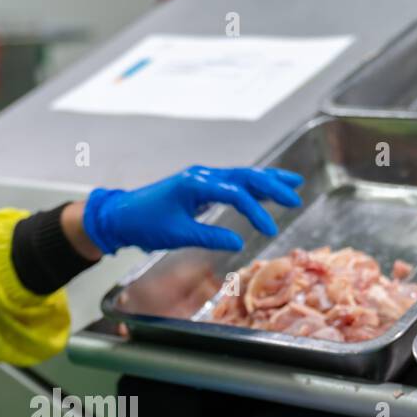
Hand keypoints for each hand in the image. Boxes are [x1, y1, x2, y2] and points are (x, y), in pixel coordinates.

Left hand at [81, 165, 302, 254]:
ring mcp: (201, 179)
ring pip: (240, 176)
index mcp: (196, 184)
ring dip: (266, 180)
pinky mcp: (199, 186)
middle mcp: (202, 176)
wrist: (122, 216)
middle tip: (295, 197)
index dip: (256, 211)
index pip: (236, 194)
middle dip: (272, 186)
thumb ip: (209, 236)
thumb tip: (237, 241)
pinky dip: (251, 186)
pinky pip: (231, 182)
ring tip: (292, 184)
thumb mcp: (177, 234)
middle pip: (244, 176)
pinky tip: (265, 191)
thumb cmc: (145, 225)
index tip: (270, 229)